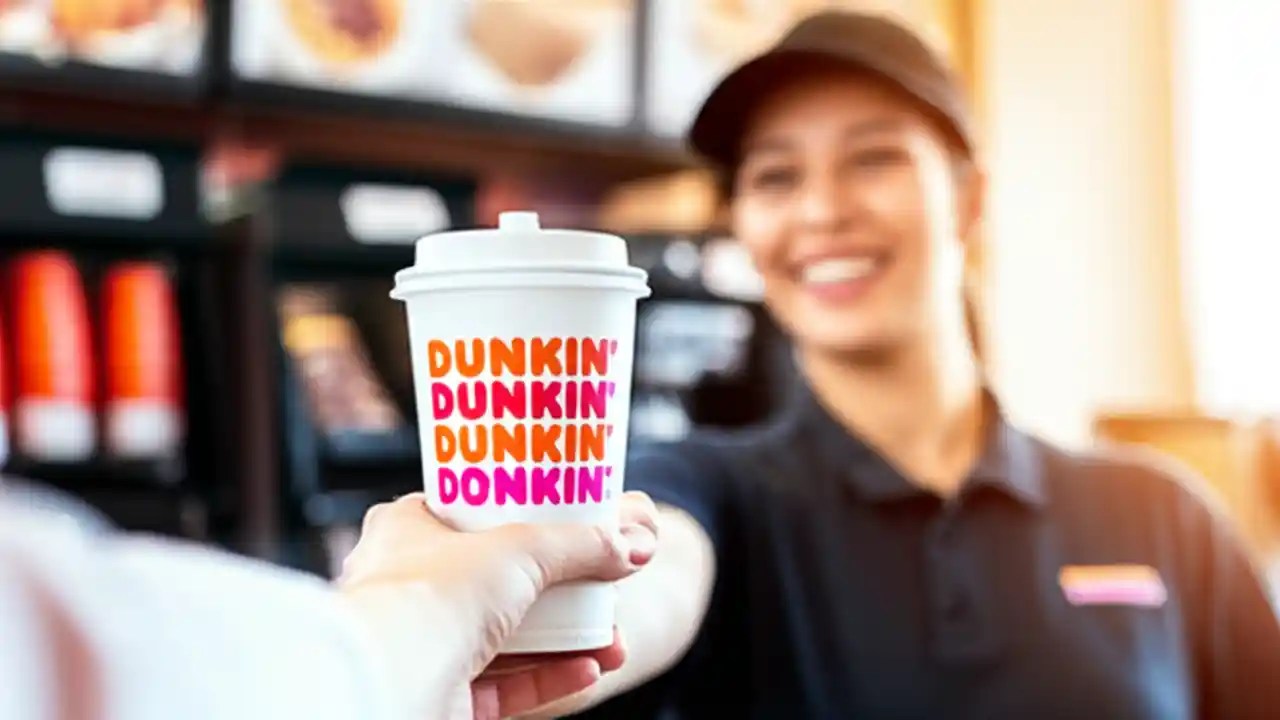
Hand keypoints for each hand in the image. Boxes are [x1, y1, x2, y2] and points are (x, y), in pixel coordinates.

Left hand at [336, 492, 658, 719]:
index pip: (467, 515)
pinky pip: (506, 685)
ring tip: (613, 640)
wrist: (396, 682)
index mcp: (407, 531)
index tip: (562, 523)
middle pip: (497, 582)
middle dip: (561, 590)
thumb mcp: (521, 547)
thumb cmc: (429, 596)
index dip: (516, 517)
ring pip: (508, 639)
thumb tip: (627, 546)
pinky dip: (550, 677)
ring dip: (567, 640)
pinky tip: (589, 668)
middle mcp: (411, 588)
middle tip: (601, 586)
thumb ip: (579, 544)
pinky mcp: (442, 696)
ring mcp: (426, 645)